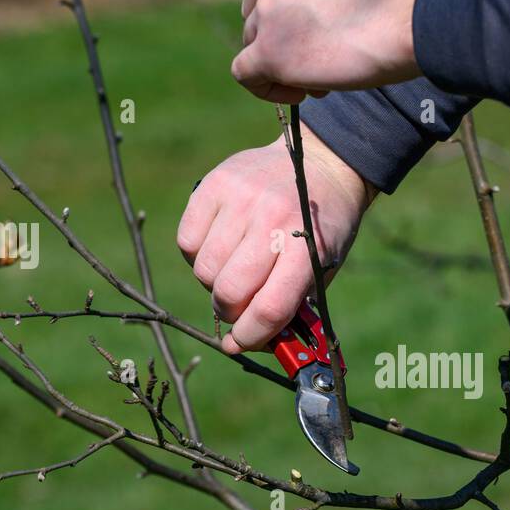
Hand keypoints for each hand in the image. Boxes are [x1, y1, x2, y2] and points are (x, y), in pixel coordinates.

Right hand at [177, 128, 374, 353]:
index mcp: (306, 248)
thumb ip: (289, 307)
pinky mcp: (214, 183)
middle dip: (229, 312)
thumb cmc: (321, 229)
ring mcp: (241, 199)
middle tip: (237, 306)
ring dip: (213, 283)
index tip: (240, 344)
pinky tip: (219, 246)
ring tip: (232, 270)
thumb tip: (246, 345)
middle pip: (229, 292)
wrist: (320, 164)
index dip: (249, 337)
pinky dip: (197, 255)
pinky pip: (187, 241)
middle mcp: (272, 221)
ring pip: (204, 269)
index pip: (268, 308)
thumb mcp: (322, 268)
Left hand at [233, 0, 436, 102]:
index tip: (316, 28)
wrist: (412, 14)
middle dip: (287, 38)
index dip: (290, 10)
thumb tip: (316, 9)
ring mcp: (267, 9)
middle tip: (323, 60)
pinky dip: (267, 88)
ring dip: (285, 64)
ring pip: (256, 43)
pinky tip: (299, 92)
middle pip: (260, 12)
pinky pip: (246, 73)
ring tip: (325, 79)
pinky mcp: (269, 50)